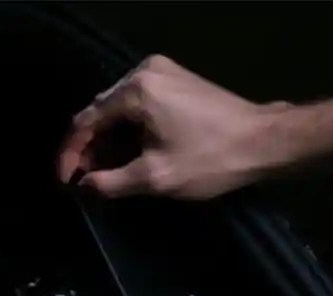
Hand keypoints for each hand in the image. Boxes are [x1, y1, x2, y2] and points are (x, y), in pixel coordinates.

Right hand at [58, 55, 290, 199]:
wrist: (266, 141)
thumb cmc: (211, 158)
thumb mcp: (155, 177)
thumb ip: (110, 182)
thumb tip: (84, 186)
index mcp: (136, 90)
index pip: (86, 121)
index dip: (70, 155)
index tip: (66, 182)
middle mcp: (144, 71)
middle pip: (100, 112)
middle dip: (89, 148)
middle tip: (86, 181)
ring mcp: (162, 72)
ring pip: (118, 110)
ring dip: (108, 141)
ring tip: (104, 173)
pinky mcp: (176, 81)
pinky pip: (137, 105)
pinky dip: (128, 130)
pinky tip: (127, 154)